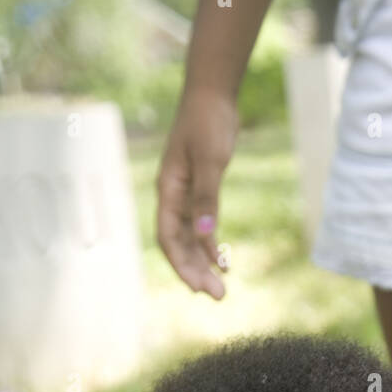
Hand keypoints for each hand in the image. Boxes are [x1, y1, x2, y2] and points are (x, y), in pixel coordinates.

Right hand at [157, 88, 239, 297]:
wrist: (213, 95)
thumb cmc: (208, 122)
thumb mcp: (209, 160)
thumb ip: (206, 199)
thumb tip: (206, 236)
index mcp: (168, 191)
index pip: (168, 238)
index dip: (181, 265)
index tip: (198, 287)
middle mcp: (173, 197)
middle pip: (179, 244)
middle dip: (195, 272)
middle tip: (217, 296)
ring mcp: (185, 195)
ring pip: (190, 239)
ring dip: (203, 264)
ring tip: (221, 288)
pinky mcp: (200, 191)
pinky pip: (202, 227)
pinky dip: (211, 246)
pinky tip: (223, 263)